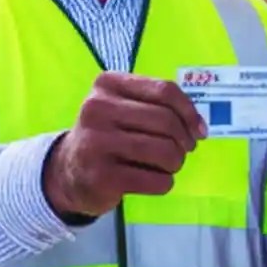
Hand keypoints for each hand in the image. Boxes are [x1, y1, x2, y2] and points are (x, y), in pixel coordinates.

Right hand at [43, 72, 208, 218]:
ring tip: (169, 166)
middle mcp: (98, 108)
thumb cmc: (106, 135)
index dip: (190, 111)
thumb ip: (156, 106)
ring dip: (176, 162)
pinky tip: (156, 180)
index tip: (199, 130)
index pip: (164, 90)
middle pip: (166, 121)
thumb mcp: (122, 107)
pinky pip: (155, 179)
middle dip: (184, 140)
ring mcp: (97, 142)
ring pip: (163, 151)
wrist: (67, 171)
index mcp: (107, 84)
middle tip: (184, 151)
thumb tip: (198, 127)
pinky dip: (164, 182)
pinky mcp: (101, 176)